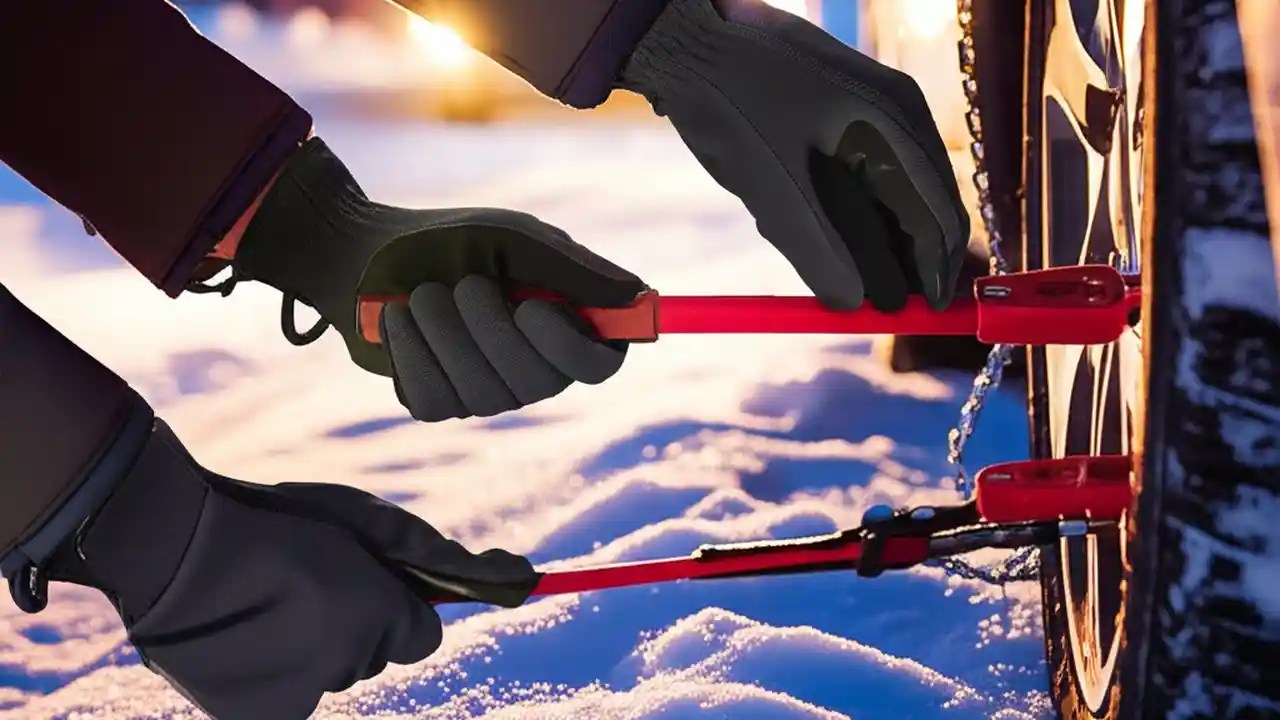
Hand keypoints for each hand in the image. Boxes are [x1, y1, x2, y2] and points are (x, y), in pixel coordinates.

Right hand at [45, 419, 536, 718]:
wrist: (172, 541)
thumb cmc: (281, 519)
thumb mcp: (369, 522)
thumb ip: (443, 558)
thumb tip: (527, 577)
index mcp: (383, 616)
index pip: (420, 635)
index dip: (392, 603)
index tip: (357, 578)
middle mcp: (349, 665)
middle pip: (371, 656)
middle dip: (349, 624)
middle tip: (299, 582)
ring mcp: (300, 695)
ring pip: (327, 677)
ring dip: (305, 650)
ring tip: (261, 602)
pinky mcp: (257, 718)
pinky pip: (286, 701)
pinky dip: (269, 677)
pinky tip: (241, 636)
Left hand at [231, 137, 647, 420]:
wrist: (368, 252)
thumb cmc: (453, 239)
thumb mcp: (517, 239)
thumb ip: (572, 269)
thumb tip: (637, 295)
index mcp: (566, 327)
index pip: (600, 366)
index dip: (571, 348)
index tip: (532, 308)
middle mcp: (533, 370)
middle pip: (538, 382)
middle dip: (490, 328)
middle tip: (464, 285)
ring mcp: (485, 394)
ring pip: (482, 392)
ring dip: (446, 332)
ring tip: (425, 294)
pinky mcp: (436, 403)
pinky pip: (435, 399)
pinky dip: (412, 352)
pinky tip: (401, 321)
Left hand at [620, 0, 969, 310]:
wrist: (684, 38)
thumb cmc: (729, 103)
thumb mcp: (771, 188)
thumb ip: (817, 251)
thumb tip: (853, 307)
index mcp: (896, 123)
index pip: (940, 214)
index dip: (936, 272)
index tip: (923, 315)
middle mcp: (897, 113)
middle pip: (922, 205)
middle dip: (903, 259)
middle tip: (875, 305)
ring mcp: (872, 109)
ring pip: (889, 193)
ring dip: (868, 238)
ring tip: (826, 261)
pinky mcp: (844, 113)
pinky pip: (861, 175)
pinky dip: (845, 211)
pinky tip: (804, 225)